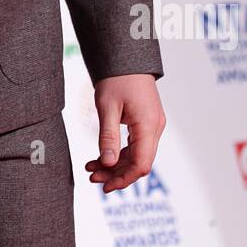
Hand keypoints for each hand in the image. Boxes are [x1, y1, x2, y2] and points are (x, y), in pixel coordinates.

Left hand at [85, 74, 165, 192]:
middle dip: (115, 174)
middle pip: (138, 163)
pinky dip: (118, 154)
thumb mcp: (107, 108)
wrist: (126, 60)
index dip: (124, 179)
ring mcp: (152, 126)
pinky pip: (135, 146)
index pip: (141, 164)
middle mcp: (154, 129)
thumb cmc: (116, 79)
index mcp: (148, 126)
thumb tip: (107, 163)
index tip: (105, 186)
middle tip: (91, 177)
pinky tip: (100, 157)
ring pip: (136, 156)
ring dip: (115, 165)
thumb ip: (108, 137)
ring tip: (91, 168)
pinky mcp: (145, 124)